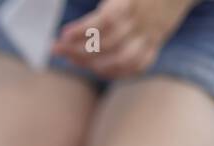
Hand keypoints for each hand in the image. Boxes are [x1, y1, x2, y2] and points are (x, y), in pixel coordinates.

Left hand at [53, 0, 195, 78]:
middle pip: (109, 43)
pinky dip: (117, 72)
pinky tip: (97, 68)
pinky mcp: (156, 44)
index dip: (83, 30)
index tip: (63, 34)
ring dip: (94, 64)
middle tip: (57, 49)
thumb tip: (71, 25)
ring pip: (122, 59)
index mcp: (130, 2)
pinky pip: (138, 66)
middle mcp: (141, 20)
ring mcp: (150, 35)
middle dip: (78, 50)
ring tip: (73, 59)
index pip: (106, 20)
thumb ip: (102, 2)